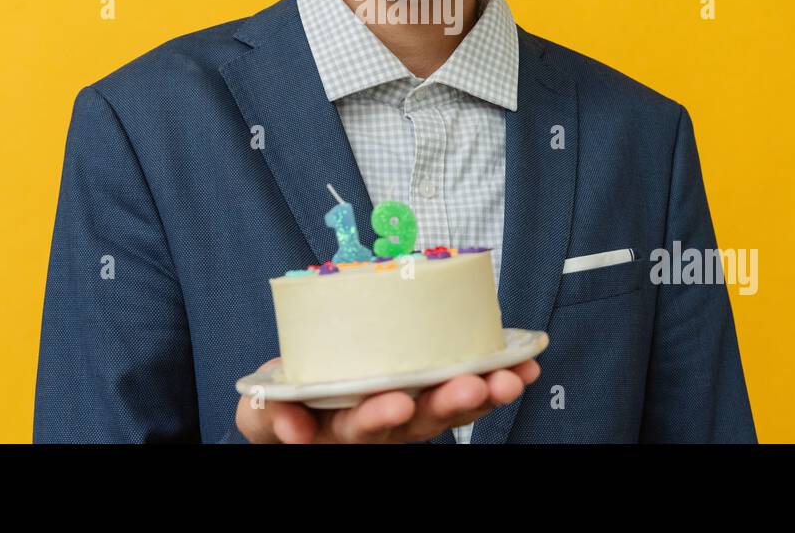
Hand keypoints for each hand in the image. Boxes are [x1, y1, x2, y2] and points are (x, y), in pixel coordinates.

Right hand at [234, 356, 540, 442]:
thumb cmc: (286, 394)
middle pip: (422, 421)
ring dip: (486, 392)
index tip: (398, 401)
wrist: (303, 391)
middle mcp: (386, 424)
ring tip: (514, 376)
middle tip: (473, 383)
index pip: (364, 426)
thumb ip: (273, 416)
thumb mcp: (267, 405)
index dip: (380, 415)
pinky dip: (500, 378)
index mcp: (343, 427)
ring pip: (454, 406)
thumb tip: (292, 431)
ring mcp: (415, 409)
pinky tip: (527, 363)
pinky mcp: (434, 389)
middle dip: (450, 403)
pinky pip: (472, 386)